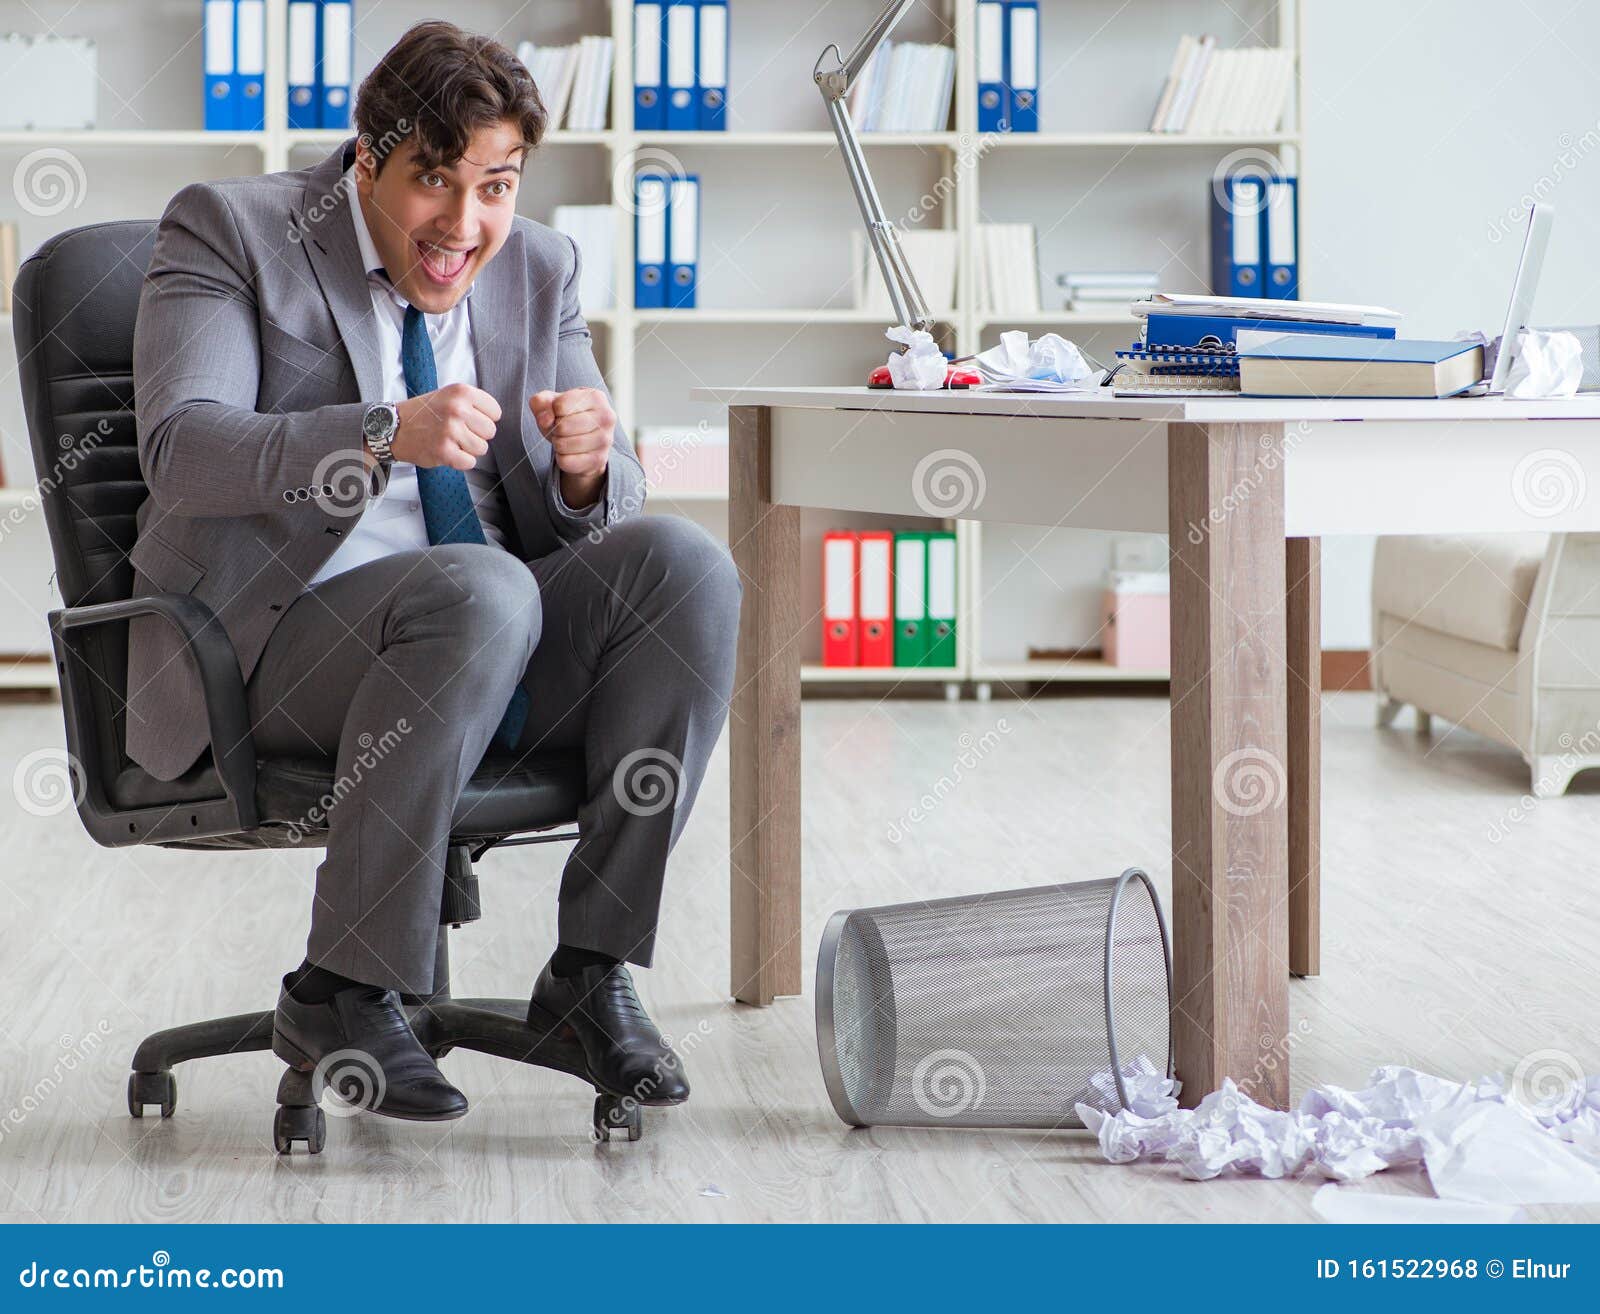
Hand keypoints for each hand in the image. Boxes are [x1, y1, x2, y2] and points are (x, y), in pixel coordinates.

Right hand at [391, 383, 500, 469]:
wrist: (393, 427)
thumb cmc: (423, 413)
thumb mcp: (448, 395)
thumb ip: (472, 403)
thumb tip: (494, 418)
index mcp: (461, 392)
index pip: (495, 412)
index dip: (485, 419)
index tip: (471, 420)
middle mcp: (457, 409)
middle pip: (490, 431)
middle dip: (477, 435)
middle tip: (459, 432)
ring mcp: (451, 430)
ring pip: (482, 448)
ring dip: (468, 449)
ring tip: (451, 441)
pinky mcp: (445, 451)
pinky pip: (469, 462)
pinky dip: (460, 461)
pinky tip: (448, 451)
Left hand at [530, 387, 613, 507]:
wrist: (584, 440)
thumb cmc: (566, 416)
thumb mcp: (549, 402)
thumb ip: (540, 402)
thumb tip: (545, 420)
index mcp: (596, 397)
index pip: (560, 406)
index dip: (553, 411)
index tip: (560, 413)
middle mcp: (606, 417)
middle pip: (562, 426)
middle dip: (555, 429)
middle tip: (562, 429)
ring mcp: (605, 440)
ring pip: (563, 445)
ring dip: (557, 444)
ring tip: (566, 439)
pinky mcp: (599, 460)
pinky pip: (566, 462)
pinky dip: (561, 458)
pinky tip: (570, 453)